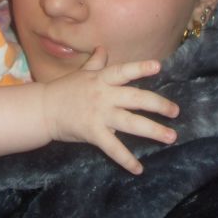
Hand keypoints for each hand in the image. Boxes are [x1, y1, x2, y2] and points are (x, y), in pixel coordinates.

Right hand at [42, 47, 178, 174]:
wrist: (43, 108)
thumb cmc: (63, 89)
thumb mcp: (81, 73)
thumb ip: (95, 62)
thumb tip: (103, 48)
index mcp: (101, 79)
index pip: (123, 71)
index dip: (140, 68)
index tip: (158, 66)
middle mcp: (103, 95)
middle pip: (136, 98)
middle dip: (158, 105)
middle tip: (175, 111)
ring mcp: (99, 114)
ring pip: (131, 122)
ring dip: (153, 130)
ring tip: (171, 137)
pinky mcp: (93, 132)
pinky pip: (113, 147)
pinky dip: (126, 159)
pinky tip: (138, 168)